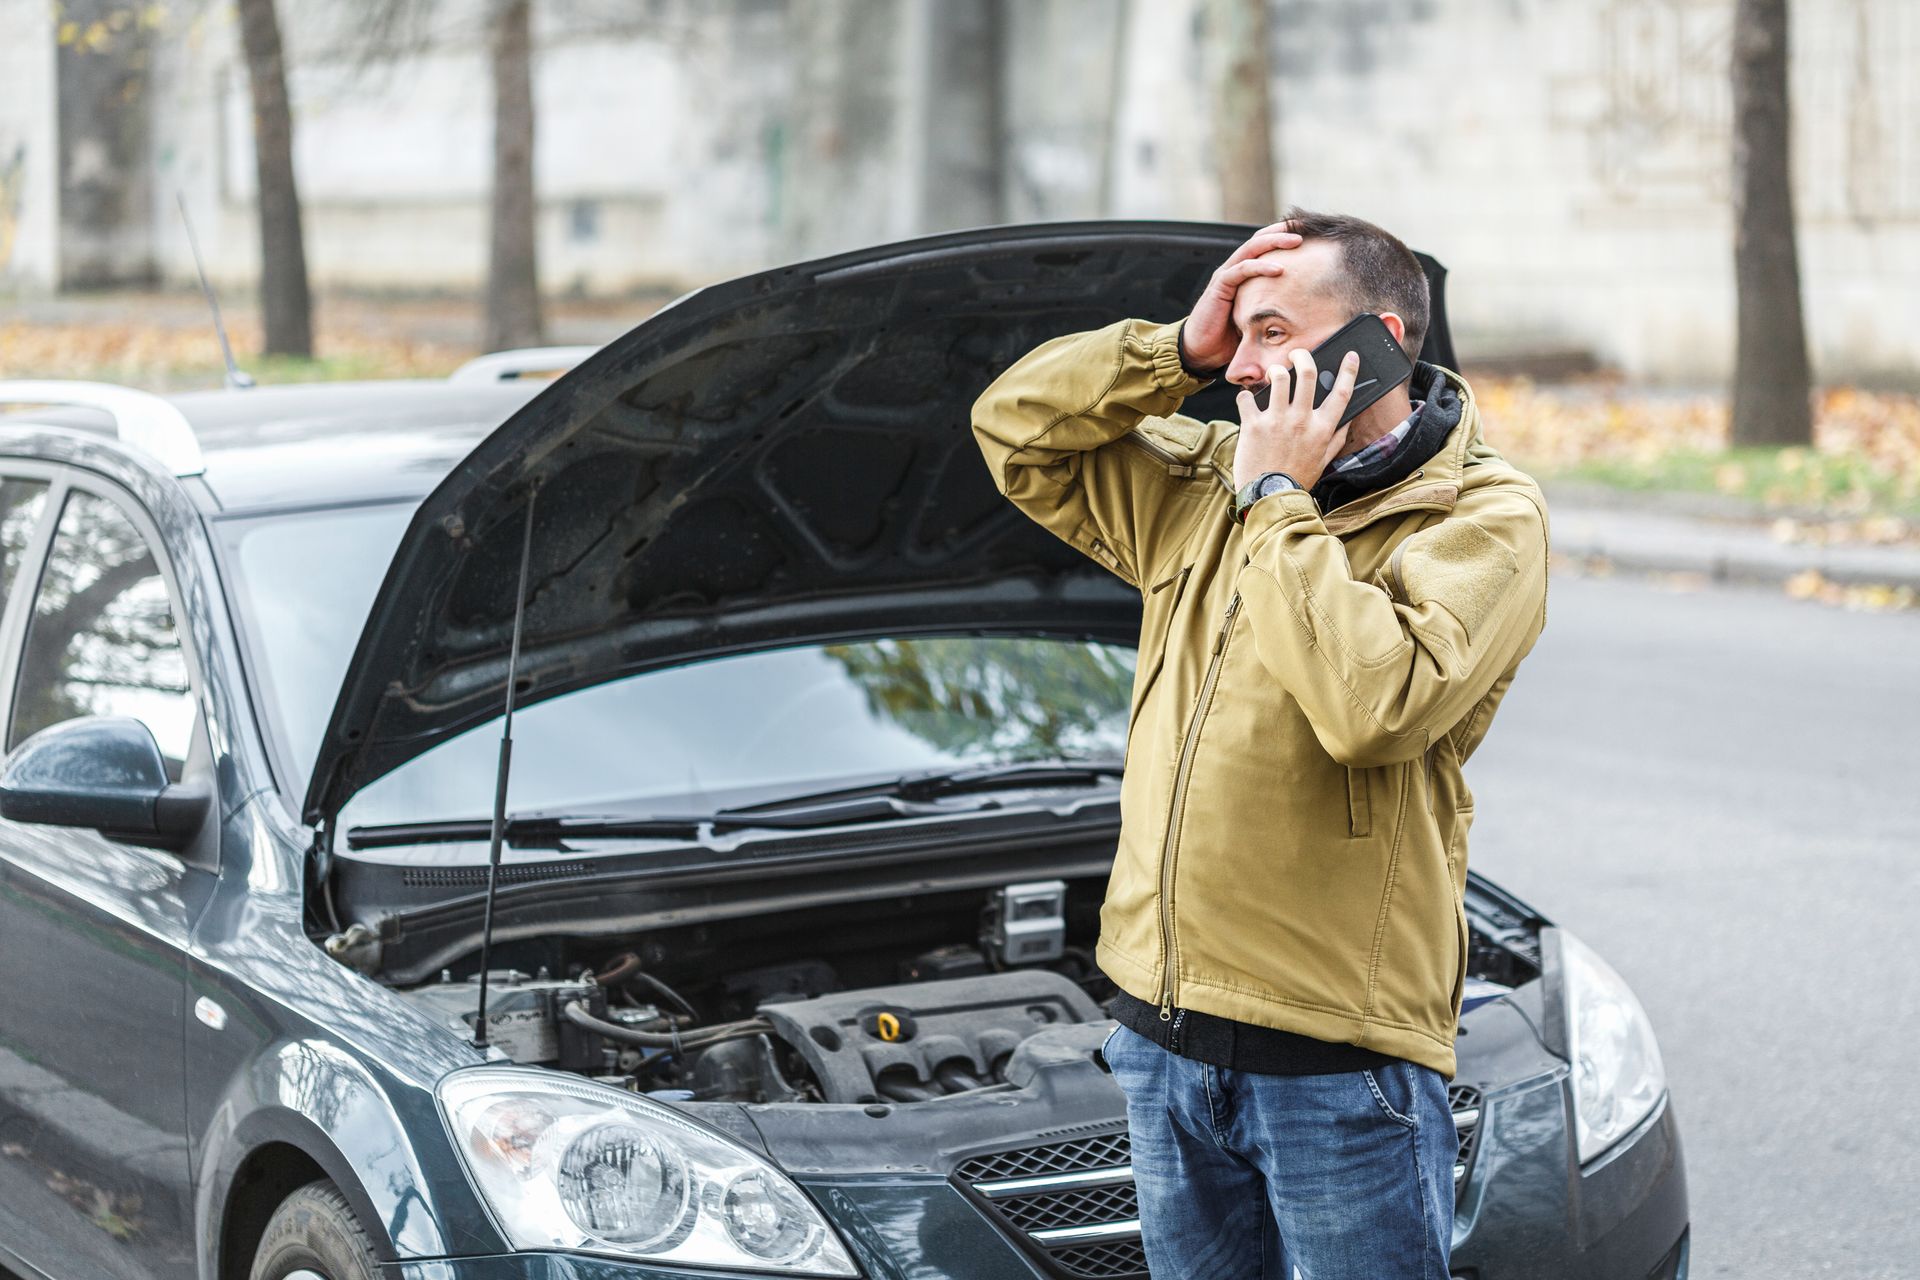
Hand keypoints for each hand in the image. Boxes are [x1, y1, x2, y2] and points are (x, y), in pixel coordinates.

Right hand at [1178, 223, 1304, 371]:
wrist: (1202, 351)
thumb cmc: (1229, 337)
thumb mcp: (1258, 317)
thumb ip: (1274, 307)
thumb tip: (1305, 310)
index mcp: (1243, 273)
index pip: (1264, 246)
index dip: (1283, 236)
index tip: (1308, 232)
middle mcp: (1234, 269)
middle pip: (1259, 239)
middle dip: (1282, 230)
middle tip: (1305, 227)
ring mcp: (1226, 275)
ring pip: (1252, 248)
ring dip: (1275, 241)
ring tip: (1297, 241)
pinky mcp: (1220, 286)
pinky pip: (1242, 269)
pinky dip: (1260, 266)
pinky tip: (1279, 269)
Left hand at [1232, 347, 1361, 491]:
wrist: (1270, 497)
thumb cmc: (1297, 479)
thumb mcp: (1324, 460)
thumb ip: (1336, 439)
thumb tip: (1347, 421)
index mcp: (1322, 429)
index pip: (1342, 393)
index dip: (1349, 370)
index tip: (1351, 355)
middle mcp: (1301, 421)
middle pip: (1307, 374)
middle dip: (1303, 356)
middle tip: (1297, 355)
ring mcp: (1276, 421)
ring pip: (1278, 378)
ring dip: (1275, 371)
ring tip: (1273, 374)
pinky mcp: (1253, 426)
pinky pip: (1246, 398)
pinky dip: (1245, 396)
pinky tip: (1247, 401)